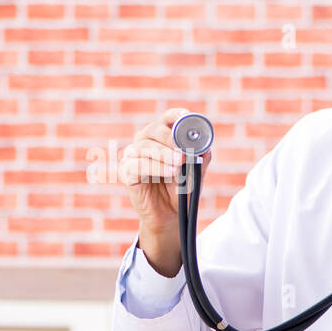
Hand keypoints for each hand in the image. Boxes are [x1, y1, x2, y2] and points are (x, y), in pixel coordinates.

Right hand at [119, 107, 209, 275]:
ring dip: (163, 155)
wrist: (171, 215)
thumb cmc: (182, 189)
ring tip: (178, 165)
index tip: (186, 116)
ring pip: (144, 147)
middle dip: (169, 138)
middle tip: (183, 151)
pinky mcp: (126, 172)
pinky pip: (137, 165)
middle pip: (153, 129)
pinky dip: (154, 168)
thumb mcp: (196, 172)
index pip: (168, 118)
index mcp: (163, 137)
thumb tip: (205, 146)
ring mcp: (133, 156)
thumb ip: (201, 158)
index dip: (176, 115)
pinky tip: (169, 172)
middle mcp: (146, 142)